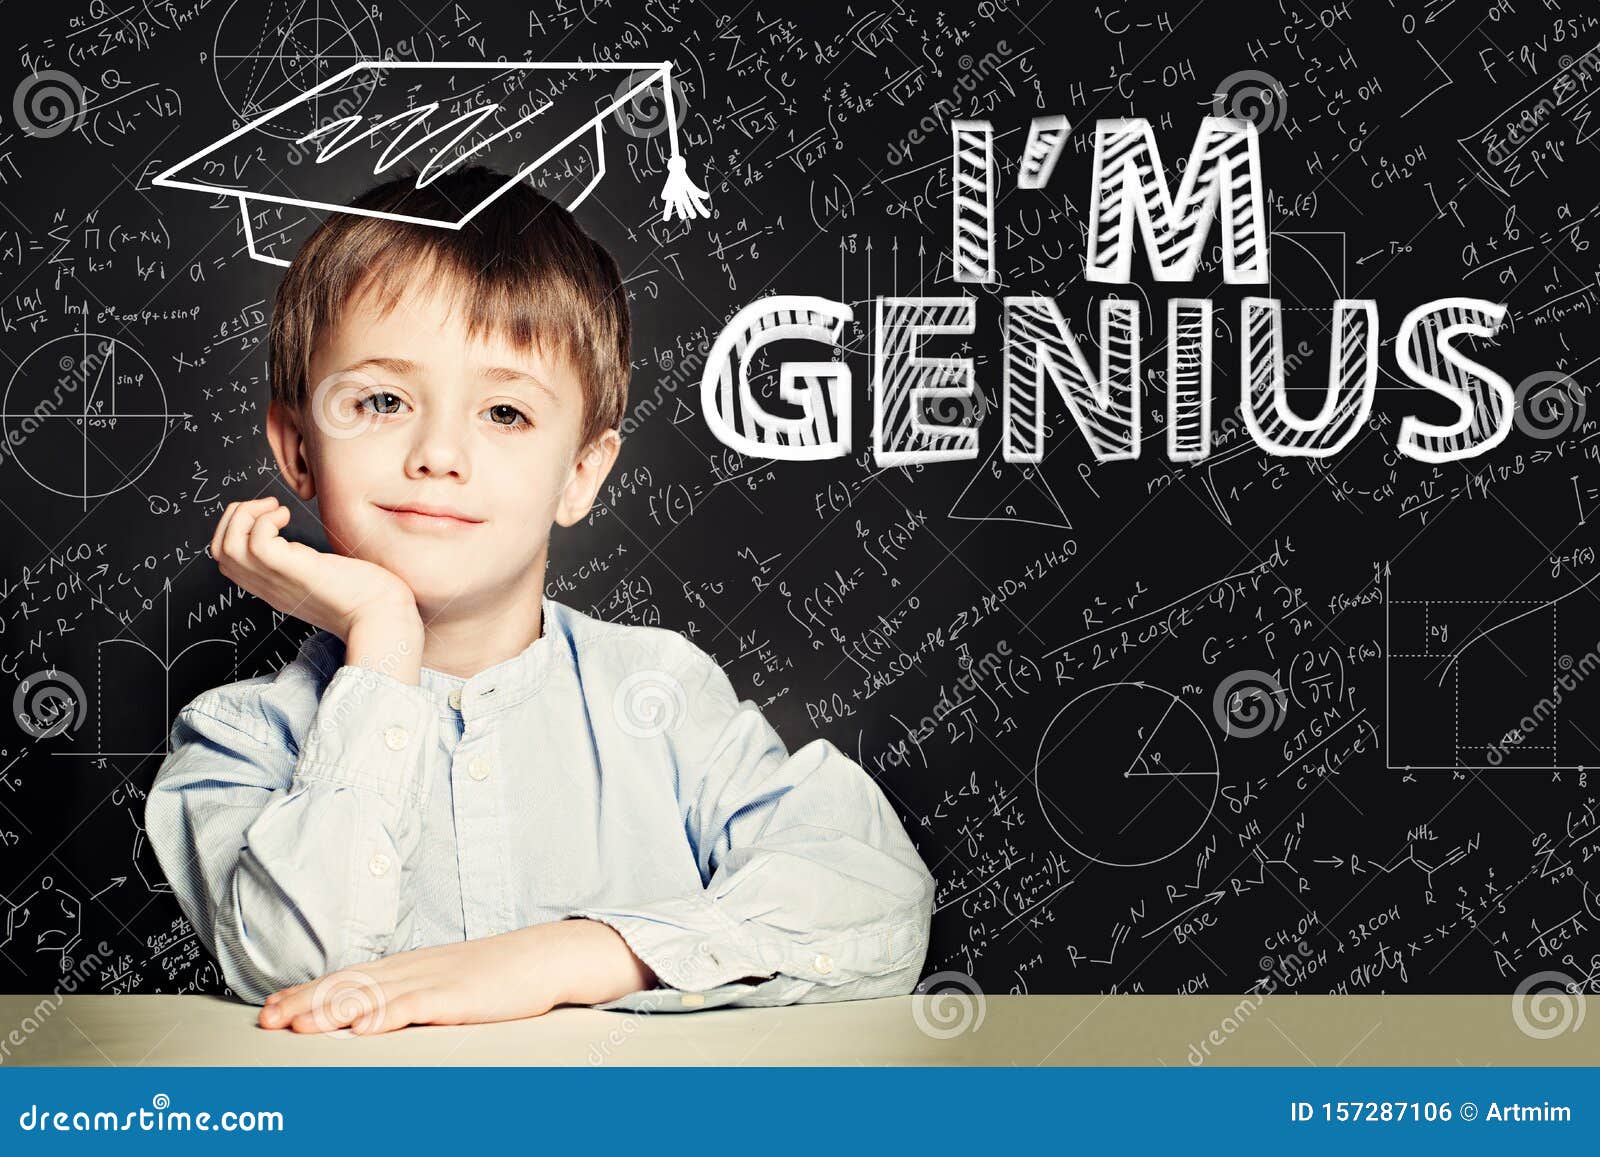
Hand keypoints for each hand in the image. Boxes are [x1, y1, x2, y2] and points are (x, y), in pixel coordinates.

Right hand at [211, 497, 416, 640]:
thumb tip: (309, 546)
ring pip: (227, 546)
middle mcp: (269, 586)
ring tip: (276, 509)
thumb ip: (308, 566)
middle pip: (219, 551)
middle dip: (233, 517)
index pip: (227, 560)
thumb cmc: (368, 597)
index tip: (269, 517)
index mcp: (273, 587)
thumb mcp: (324, 578)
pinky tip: (288, 515)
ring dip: (244, 515)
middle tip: (267, 507)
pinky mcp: (295, 571)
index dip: (236, 530)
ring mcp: (278, 580)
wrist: (384, 619)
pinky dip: (265, 520)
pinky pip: (256, 543)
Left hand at [257, 919, 654, 1034]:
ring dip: (332, 1011)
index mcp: (407, 967)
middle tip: (268, 1019)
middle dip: (305, 1003)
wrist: (544, 956)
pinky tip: (366, 1027)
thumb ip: (408, 994)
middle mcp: (412, 969)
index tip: (271, 1006)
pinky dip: (389, 1015)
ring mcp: (435, 980)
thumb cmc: (497, 974)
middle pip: (349, 985)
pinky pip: (417, 1006)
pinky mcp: (459, 995)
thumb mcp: (445, 980)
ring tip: (299, 1026)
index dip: (306, 992)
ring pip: (373, 995)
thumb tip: (371, 1014)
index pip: (345, 977)